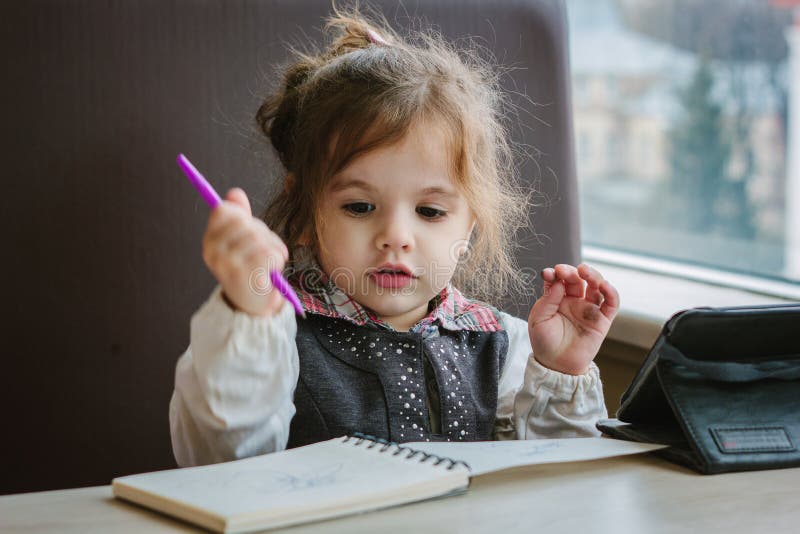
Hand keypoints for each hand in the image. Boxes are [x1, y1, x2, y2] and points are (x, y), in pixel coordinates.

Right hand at [202, 188, 289, 316]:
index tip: (248, 229)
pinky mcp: (246, 276)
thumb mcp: (242, 240)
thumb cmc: (249, 267)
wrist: (254, 304)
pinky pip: (270, 254)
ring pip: (260, 238)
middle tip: (261, 250)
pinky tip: (271, 271)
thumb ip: (238, 216)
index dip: (242, 217)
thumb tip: (235, 192)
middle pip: (245, 222)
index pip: (222, 210)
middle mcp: (214, 253)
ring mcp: (228, 264)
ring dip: (273, 248)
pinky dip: (278, 260)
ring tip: (268, 263)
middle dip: (261, 233)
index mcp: (209, 242)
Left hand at [527, 263, 619, 374]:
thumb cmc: (544, 342)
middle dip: (571, 272)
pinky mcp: (602, 320)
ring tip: (584, 271)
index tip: (549, 273)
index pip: (559, 279)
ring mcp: (588, 309)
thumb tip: (559, 282)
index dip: (555, 273)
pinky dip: (611, 292)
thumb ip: (548, 300)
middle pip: (578, 279)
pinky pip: (611, 303)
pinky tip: (604, 284)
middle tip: (564, 270)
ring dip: (593, 275)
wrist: (556, 365)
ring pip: (596, 286)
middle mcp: (574, 301)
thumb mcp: (539, 319)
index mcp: (557, 299)